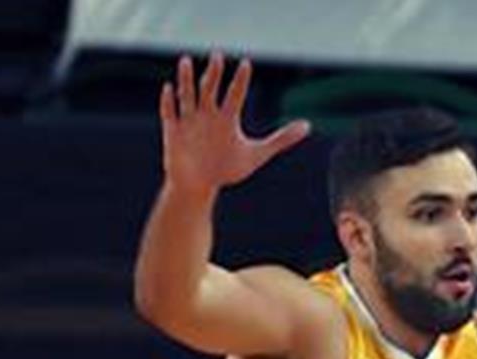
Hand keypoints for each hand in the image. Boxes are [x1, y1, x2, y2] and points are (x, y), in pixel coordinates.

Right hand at [159, 54, 309, 192]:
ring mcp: (189, 122)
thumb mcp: (258, 154)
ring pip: (187, 95)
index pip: (235, 94)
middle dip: (214, 73)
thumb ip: (282, 139)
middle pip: (210, 89)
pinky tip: (169, 89)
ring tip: (187, 61)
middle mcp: (207, 115)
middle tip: (219, 55)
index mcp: (226, 118)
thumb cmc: (227, 167)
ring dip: (187, 79)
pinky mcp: (173, 132)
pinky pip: (170, 114)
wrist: (200, 185)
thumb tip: (308, 126)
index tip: (247, 63)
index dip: (240, 80)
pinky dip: (169, 102)